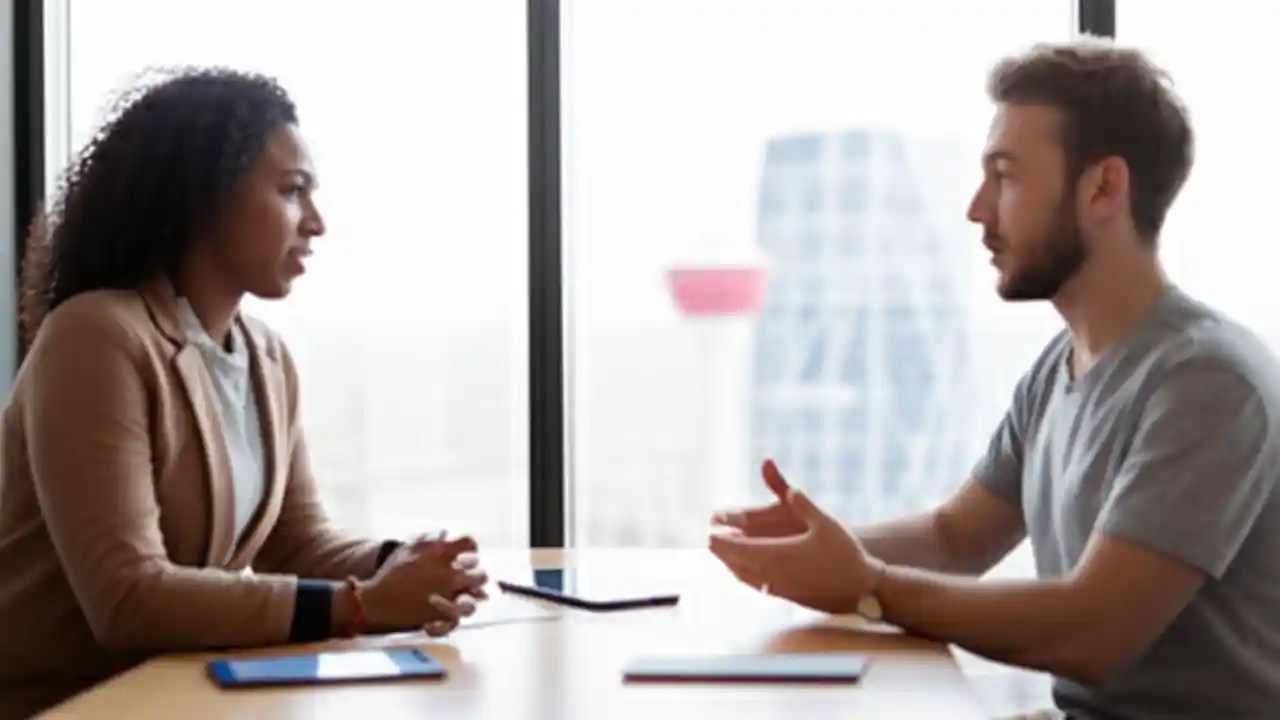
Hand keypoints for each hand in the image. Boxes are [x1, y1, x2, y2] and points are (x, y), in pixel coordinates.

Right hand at [361, 535, 488, 635]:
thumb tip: (446, 534)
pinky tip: (450, 615)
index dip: (470, 547)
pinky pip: (457, 619)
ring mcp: (447, 597)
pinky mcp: (441, 617)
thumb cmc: (391, 573)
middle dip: (474, 574)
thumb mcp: (409, 548)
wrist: (374, 601)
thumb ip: (430, 539)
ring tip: (464, 596)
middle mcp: (449, 574)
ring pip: (475, 598)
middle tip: (467, 576)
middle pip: (479, 574)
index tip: (467, 552)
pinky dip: (454, 619)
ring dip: (471, 597)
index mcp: (441, 554)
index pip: (469, 544)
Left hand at [708, 468, 880, 614]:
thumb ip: (803, 504)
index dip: (722, 542)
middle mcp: (775, 575)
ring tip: (724, 554)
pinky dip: (746, 576)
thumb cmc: (845, 554)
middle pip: (738, 565)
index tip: (710, 534)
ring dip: (733, 565)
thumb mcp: (825, 522)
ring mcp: (782, 589)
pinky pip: (759, 587)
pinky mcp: (789, 598)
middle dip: (723, 552)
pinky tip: (747, 572)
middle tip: (711, 541)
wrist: (863, 589)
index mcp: (779, 555)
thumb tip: (790, 489)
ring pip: (747, 579)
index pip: (740, 549)